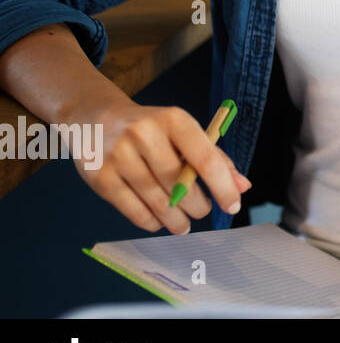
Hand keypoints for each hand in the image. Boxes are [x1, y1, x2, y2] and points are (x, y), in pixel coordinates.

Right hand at [74, 98, 251, 234]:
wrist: (94, 119)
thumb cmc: (150, 129)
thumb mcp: (182, 132)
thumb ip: (214, 157)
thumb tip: (242, 186)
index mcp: (173, 119)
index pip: (205, 158)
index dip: (222, 186)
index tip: (233, 205)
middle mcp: (144, 134)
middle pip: (180, 184)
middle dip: (197, 205)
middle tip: (202, 211)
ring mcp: (119, 156)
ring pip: (157, 201)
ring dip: (176, 219)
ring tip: (183, 224)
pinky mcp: (100, 177)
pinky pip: (133, 210)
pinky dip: (151, 221)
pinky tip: (159, 221)